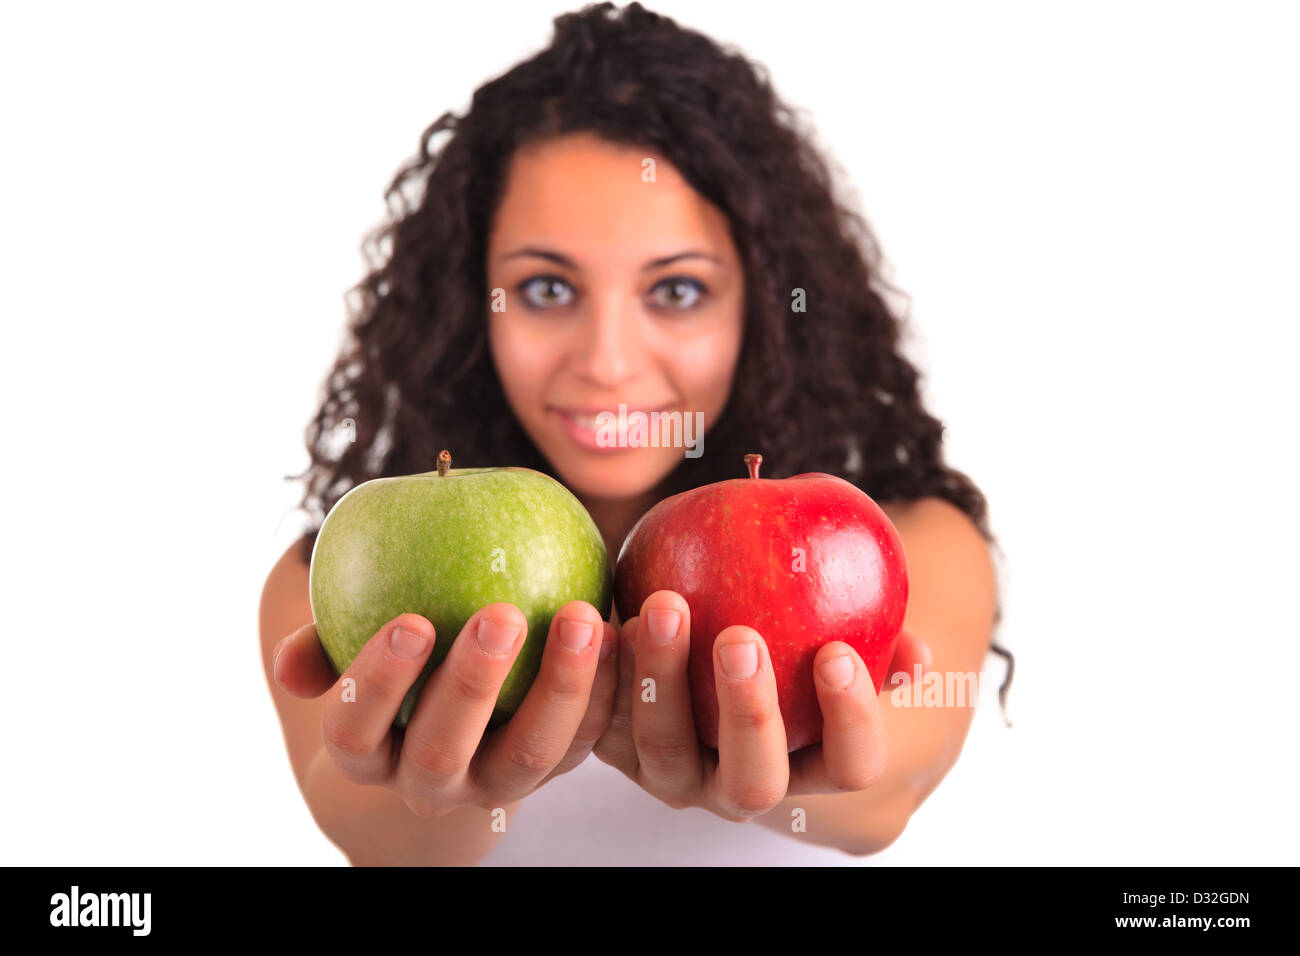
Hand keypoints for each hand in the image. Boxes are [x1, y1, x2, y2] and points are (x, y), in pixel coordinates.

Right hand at [272, 601, 617, 816]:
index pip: (355, 731)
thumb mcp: (354, 642)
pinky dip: (606, 686)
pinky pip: (585, 735)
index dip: (376, 684)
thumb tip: (291, 659)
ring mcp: (497, 782)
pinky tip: (621, 627)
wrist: (454, 710)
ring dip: (560, 686)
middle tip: (501, 612)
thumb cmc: (396, 652)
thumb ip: (325, 639)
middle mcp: (430, 781)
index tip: (409, 622)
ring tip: (581, 616)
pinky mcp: (555, 768)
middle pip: (444, 751)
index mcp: (368, 751)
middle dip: (471, 684)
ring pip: (530, 753)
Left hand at [594, 590, 926, 820]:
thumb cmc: (787, 639)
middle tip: (740, 637)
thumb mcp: (829, 637)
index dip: (851, 720)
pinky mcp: (615, 746)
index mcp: (809, 766)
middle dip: (749, 713)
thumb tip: (917, 653)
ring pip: (665, 746)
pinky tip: (602, 613)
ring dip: (662, 678)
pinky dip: (600, 671)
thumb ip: (874, 637)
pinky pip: (603, 719)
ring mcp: (674, 773)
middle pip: (753, 781)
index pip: (849, 765)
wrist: (696, 657)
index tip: (837, 653)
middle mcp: (739, 786)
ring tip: (662, 605)